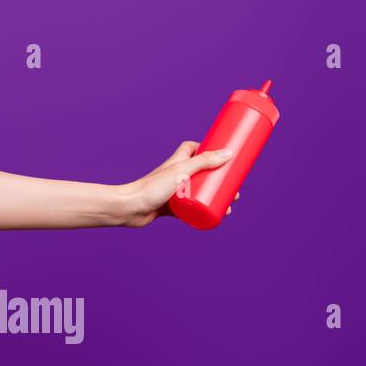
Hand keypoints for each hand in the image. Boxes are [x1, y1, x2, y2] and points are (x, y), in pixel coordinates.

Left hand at [118, 140, 239, 227]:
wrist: (129, 208)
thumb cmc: (152, 187)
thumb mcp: (182, 171)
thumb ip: (204, 162)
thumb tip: (229, 153)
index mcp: (177, 161)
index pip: (192, 148)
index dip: (208, 149)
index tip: (225, 155)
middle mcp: (175, 175)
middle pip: (201, 173)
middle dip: (218, 180)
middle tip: (235, 189)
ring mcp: (173, 191)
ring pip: (198, 192)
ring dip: (214, 198)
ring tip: (229, 207)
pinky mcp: (170, 207)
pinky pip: (191, 208)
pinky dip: (203, 211)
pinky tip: (215, 217)